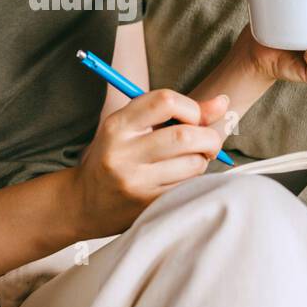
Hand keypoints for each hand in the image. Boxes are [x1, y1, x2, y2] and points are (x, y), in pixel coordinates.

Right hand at [71, 89, 231, 236]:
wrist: (84, 202)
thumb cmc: (115, 157)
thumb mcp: (133, 127)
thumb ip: (175, 113)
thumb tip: (223, 103)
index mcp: (118, 125)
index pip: (166, 101)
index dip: (191, 107)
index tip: (194, 117)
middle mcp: (124, 152)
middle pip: (186, 135)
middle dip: (209, 137)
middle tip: (208, 142)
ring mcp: (135, 182)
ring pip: (194, 164)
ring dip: (202, 161)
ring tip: (189, 162)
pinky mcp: (147, 205)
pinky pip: (189, 187)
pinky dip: (194, 181)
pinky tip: (180, 180)